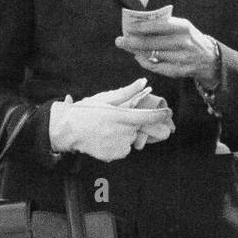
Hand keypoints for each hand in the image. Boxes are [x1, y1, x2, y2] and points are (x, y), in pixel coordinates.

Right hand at [50, 80, 174, 159]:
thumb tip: (144, 82)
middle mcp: (122, 131)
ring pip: (130, 140)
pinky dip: (117, 146)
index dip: (160, 115)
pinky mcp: (114, 155)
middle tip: (112, 122)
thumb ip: (128, 92)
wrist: (69, 130)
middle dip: (129, 125)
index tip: (168, 112)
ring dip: (123, 136)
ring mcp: (118, 145)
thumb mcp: (106, 99)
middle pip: (136, 128)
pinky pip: (123, 150)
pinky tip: (104, 140)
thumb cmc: (87, 112)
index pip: (146, 116)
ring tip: (106, 131)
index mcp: (120, 116)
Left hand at [116, 14, 219, 84]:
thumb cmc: (188, 39)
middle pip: (152, 43)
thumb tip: (137, 27)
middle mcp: (184, 42)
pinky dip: (146, 63)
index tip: (129, 27)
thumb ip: (164, 26)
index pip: (159, 26)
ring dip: (137, 52)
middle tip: (119, 40)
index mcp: (184, 27)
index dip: (142, 27)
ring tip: (128, 47)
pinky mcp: (180, 71)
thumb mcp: (181, 27)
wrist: (209, 58)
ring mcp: (182, 58)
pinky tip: (139, 58)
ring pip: (153, 56)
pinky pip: (157, 68)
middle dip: (133, 42)